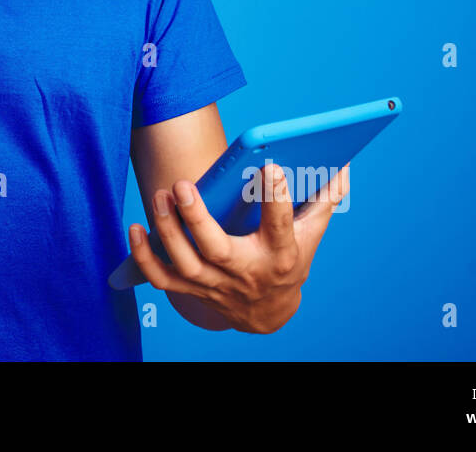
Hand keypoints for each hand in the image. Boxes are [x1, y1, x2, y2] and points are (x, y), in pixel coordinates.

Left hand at [128, 162, 349, 332]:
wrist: (268, 312)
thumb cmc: (288, 260)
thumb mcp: (312, 235)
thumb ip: (324, 199)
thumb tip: (340, 164)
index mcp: (279, 256)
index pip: (280, 228)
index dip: (276, 200)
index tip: (270, 167)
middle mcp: (245, 273)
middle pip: (215, 249)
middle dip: (196, 218)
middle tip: (182, 184)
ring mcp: (214, 284)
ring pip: (184, 264)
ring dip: (166, 230)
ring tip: (160, 195)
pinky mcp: (191, 289)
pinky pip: (161, 278)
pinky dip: (144, 256)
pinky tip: (135, 228)